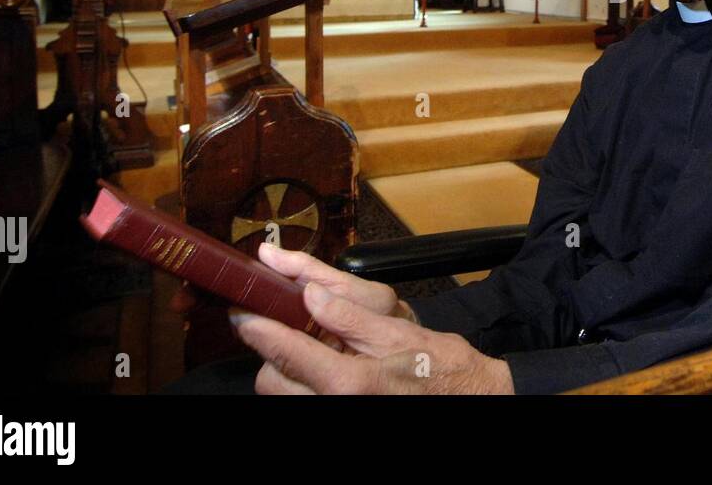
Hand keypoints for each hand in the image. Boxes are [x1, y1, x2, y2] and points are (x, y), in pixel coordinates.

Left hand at [232, 244, 514, 394]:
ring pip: (283, 395)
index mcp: (349, 383)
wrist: (469, 400)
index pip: (286, 352)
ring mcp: (337, 416)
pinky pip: (303, 401)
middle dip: (275, 352)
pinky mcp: (340, 417)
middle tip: (294, 326)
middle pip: (272, 381)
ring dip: (289, 370)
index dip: (258, 327)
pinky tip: (330, 367)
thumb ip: (349, 315)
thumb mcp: (399, 332)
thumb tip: (309, 293)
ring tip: (323, 349)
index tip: (242, 311)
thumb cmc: (441, 367)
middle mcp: (334, 408)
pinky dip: (304, 383)